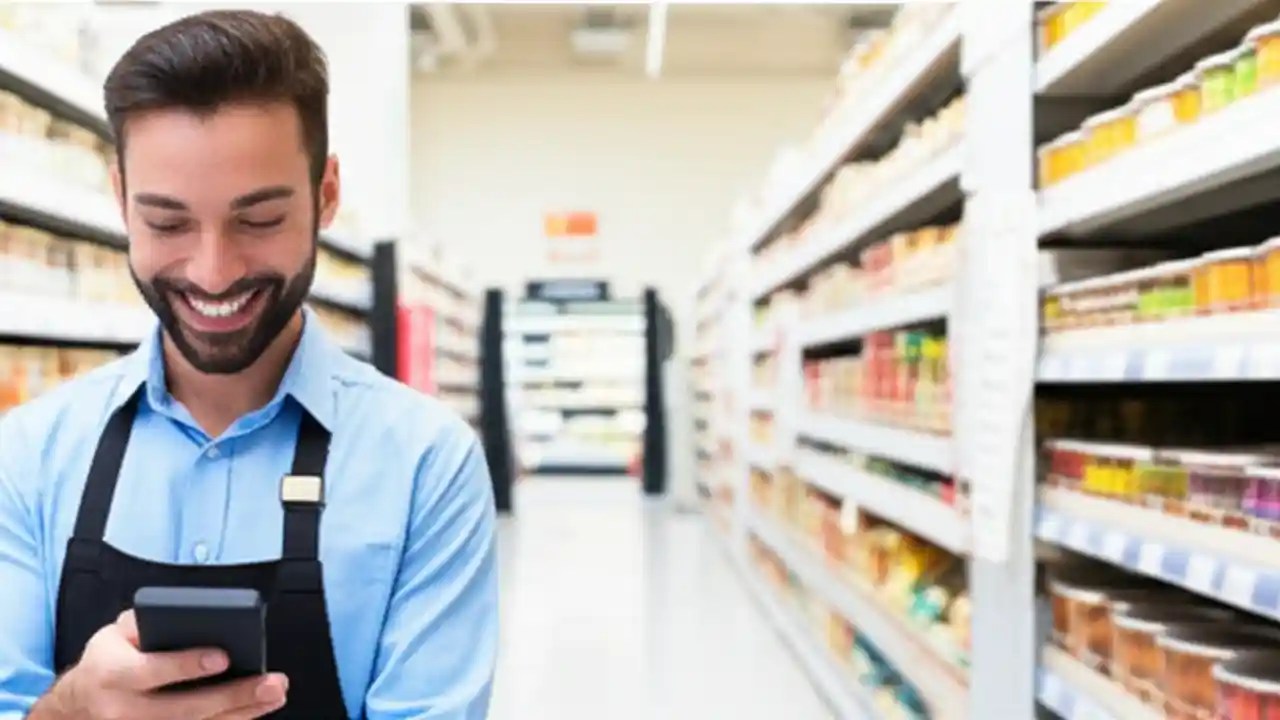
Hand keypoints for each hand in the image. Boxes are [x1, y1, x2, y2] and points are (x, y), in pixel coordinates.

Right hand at [39, 610, 287, 719]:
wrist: (79, 705)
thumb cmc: (108, 661)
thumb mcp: (114, 634)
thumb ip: (144, 623)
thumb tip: (183, 615)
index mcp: (112, 674)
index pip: (152, 672)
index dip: (187, 666)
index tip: (224, 657)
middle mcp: (123, 711)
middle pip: (184, 709)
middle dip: (232, 695)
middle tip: (270, 682)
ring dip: (240, 713)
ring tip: (273, 695)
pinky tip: (253, 711)